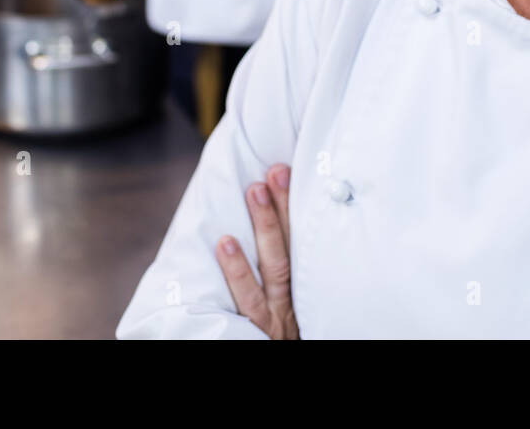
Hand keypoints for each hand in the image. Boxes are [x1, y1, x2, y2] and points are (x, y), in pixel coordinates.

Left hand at [217, 164, 297, 339]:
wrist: (286, 359)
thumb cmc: (281, 334)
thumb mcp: (293, 305)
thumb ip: (285, 270)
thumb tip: (268, 220)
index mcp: (304, 287)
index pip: (304, 242)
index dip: (294, 207)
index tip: (286, 170)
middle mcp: (294, 298)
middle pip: (293, 246)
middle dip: (284, 207)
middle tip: (275, 171)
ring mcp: (276, 316)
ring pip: (274, 267)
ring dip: (265, 227)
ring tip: (253, 192)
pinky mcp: (257, 333)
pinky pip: (249, 301)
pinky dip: (238, 273)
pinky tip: (226, 245)